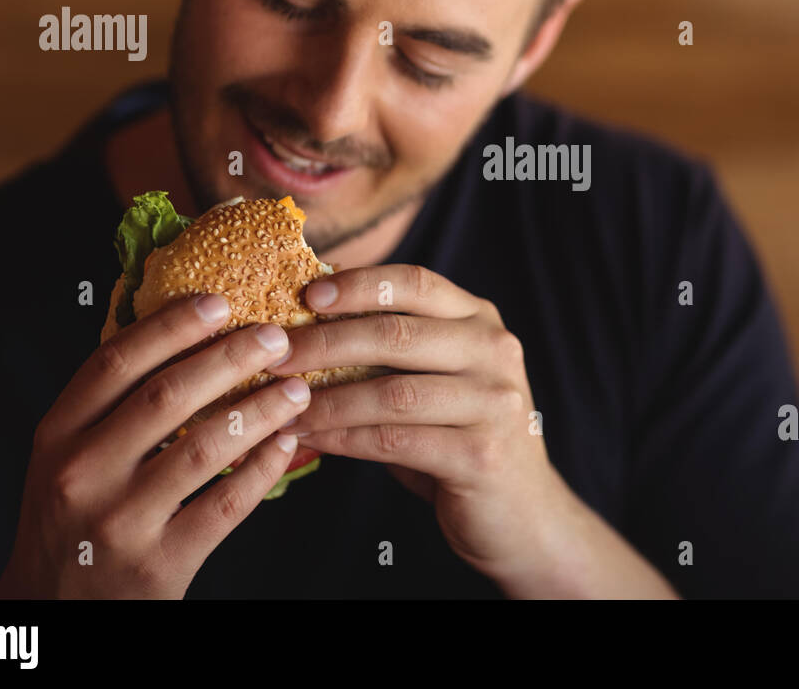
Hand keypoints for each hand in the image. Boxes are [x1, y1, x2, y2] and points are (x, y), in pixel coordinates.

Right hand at [0, 294, 311, 598]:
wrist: (57, 612)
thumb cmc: (75, 518)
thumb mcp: (68, 455)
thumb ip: (109, 402)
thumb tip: (182, 327)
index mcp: (57, 435)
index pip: (114, 362)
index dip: (170, 326)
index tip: (219, 302)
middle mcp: (81, 474)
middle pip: (166, 396)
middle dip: (230, 358)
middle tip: (276, 337)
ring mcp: (119, 521)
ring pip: (204, 447)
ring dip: (260, 410)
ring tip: (297, 388)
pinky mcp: (159, 564)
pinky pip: (226, 505)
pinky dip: (264, 468)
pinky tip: (288, 444)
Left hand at [267, 265, 588, 591]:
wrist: (524, 515)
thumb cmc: (462, 440)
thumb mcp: (438, 381)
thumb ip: (393, 353)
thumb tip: (306, 327)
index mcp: (481, 321)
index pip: (416, 283)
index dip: (359, 285)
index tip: (307, 294)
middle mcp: (495, 352)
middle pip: (397, 334)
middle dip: (324, 343)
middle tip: (274, 356)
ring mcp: (494, 403)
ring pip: (391, 392)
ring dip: (325, 400)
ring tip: (280, 406)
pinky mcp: (482, 454)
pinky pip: (394, 441)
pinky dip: (342, 439)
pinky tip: (308, 439)